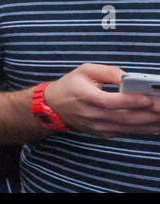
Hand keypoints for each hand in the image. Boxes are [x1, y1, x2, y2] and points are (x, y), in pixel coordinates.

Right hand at [43, 64, 159, 135]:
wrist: (53, 106)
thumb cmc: (71, 85)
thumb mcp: (85, 70)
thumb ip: (108, 72)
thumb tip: (129, 78)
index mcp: (86, 96)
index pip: (111, 101)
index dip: (131, 101)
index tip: (150, 99)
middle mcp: (92, 114)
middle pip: (125, 117)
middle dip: (150, 114)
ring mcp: (98, 126)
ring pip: (129, 127)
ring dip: (150, 124)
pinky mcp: (103, 133)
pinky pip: (126, 132)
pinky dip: (143, 129)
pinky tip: (156, 125)